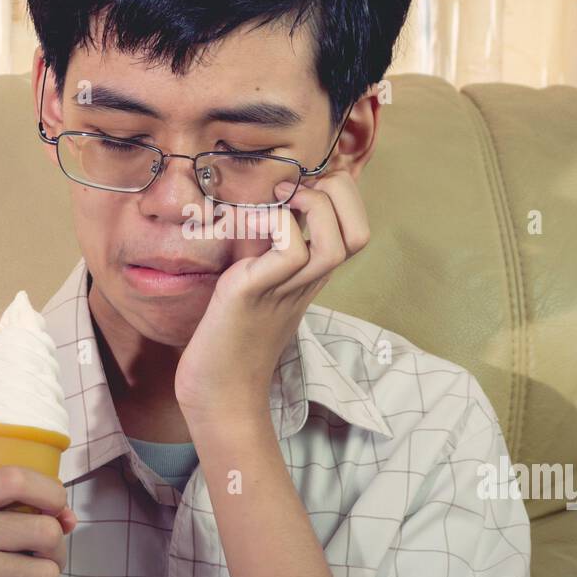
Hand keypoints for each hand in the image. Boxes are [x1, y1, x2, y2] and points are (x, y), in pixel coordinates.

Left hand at [174, 170, 370, 426]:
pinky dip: (276, 225)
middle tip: (297, 185)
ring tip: (280, 197)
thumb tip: (260, 213)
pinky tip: (250, 222)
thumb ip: (267, 255)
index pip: (357, 231)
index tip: (305, 182)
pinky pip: (290, 251)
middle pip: (360, 233)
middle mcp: (306, 283)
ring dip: (312, 206)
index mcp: (310, 278)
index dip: (344, 196)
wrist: (217, 393)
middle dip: (339, 193)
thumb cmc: (230, 339)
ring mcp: (284, 290)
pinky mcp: (252, 293)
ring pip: (333, 243)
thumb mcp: (257, 286)